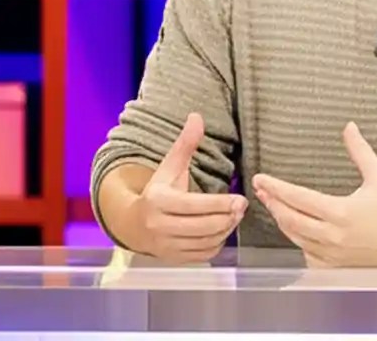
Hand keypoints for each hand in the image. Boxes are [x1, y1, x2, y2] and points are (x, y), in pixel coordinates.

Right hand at [130, 112, 246, 263]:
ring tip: (234, 216)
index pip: (194, 205)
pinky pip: (204, 254)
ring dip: (226, 229)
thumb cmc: (159, 191)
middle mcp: (159, 226)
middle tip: (242, 207)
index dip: (220, 204)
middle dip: (228, 217)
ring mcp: (166, 246)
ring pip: (206, 241)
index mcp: (158, 200)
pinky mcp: (175, 258)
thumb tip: (196, 117)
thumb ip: (185, 144)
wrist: (135, 224)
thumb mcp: (170, 166)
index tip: (241, 199)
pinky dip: (217, 242)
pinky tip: (222, 229)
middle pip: (204, 226)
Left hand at [252, 122, 376, 267]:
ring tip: (273, 204)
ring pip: (294, 236)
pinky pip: (306, 252)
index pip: (298, 198)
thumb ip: (360, 151)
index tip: (261, 179)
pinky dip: (297, 239)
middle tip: (261, 189)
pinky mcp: (334, 267)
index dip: (276, 188)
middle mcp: (333, 236)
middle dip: (272, 202)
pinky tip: (293, 226)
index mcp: (341, 212)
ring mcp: (332, 254)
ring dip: (281, 219)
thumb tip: (349, 126)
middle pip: (289, 218)